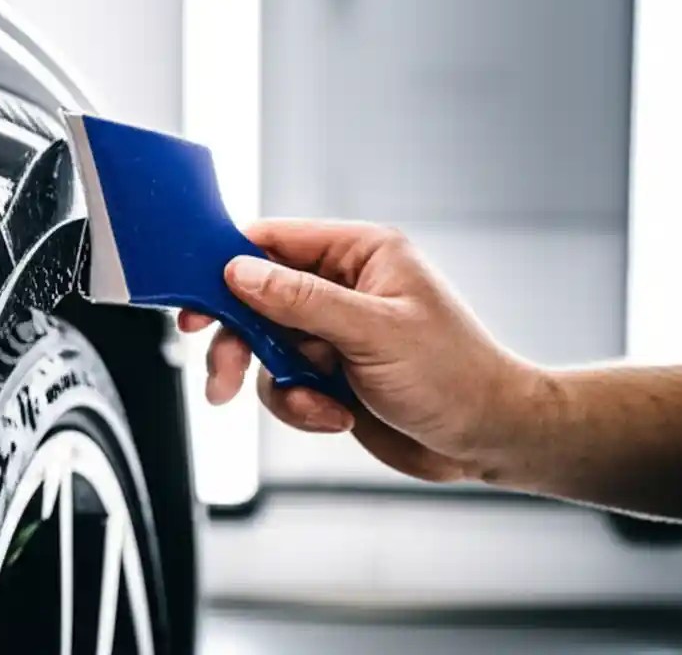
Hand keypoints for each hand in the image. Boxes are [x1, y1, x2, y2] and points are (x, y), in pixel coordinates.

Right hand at [180, 220, 548, 482]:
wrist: (488, 439)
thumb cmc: (455, 376)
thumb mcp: (373, 333)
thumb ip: (301, 300)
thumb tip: (238, 271)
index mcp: (360, 254)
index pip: (274, 242)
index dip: (227, 265)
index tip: (193, 298)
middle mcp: (343, 287)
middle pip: (256, 299)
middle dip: (240, 341)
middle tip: (222, 374)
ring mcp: (334, 331)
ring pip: (265, 347)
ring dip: (278, 383)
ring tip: (311, 405)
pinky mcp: (331, 372)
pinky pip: (285, 383)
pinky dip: (301, 405)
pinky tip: (338, 416)